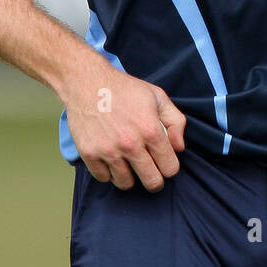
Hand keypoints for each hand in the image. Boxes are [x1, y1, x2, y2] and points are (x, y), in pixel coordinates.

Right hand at [61, 63, 186, 191]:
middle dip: (155, 180)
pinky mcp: (89, 154)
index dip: (170, 167)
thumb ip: (176, 122)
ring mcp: (108, 151)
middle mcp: (131, 144)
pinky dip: (108, 172)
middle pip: (152, 182)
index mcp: (151, 130)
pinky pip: (103, 178)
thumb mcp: (158, 97)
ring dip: (130, 176)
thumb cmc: (125, 89)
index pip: (170, 168)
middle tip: (150, 171)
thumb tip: (179, 148)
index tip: (164, 162)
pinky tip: (111, 159)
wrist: (87, 83)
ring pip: (126, 184)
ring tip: (128, 162)